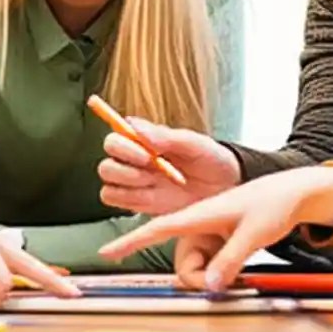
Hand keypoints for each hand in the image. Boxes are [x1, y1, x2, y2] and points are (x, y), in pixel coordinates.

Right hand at [98, 117, 241, 214]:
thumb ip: (166, 136)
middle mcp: (134, 161)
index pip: (115, 138)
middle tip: (150, 172)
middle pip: (106, 164)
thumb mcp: (195, 143)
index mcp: (144, 140)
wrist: (226, 187)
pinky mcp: (139, 204)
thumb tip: (136, 127)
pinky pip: (117, 202)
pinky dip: (128, 200)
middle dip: (123, 170)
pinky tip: (151, 197)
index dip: (122, 146)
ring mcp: (135, 184)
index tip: (145, 154)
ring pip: (107, 184)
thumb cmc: (211, 160)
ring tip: (153, 185)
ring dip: (126, 185)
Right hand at [98, 166, 332, 290]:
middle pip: (182, 262)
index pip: (157, 228)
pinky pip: (210, 264)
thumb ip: (229, 262)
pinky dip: (222, 271)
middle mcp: (199, 222)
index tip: (106, 251)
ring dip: (214, 275)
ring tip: (244, 263)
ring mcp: (209, 232)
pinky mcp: (219, 239)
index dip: (130, 240)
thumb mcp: (254, 234)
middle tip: (232, 279)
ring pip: (197, 267)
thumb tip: (207, 287)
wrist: (294, 192)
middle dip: (199, 277)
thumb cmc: (273, 203)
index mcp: (200, 213)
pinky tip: (242, 262)